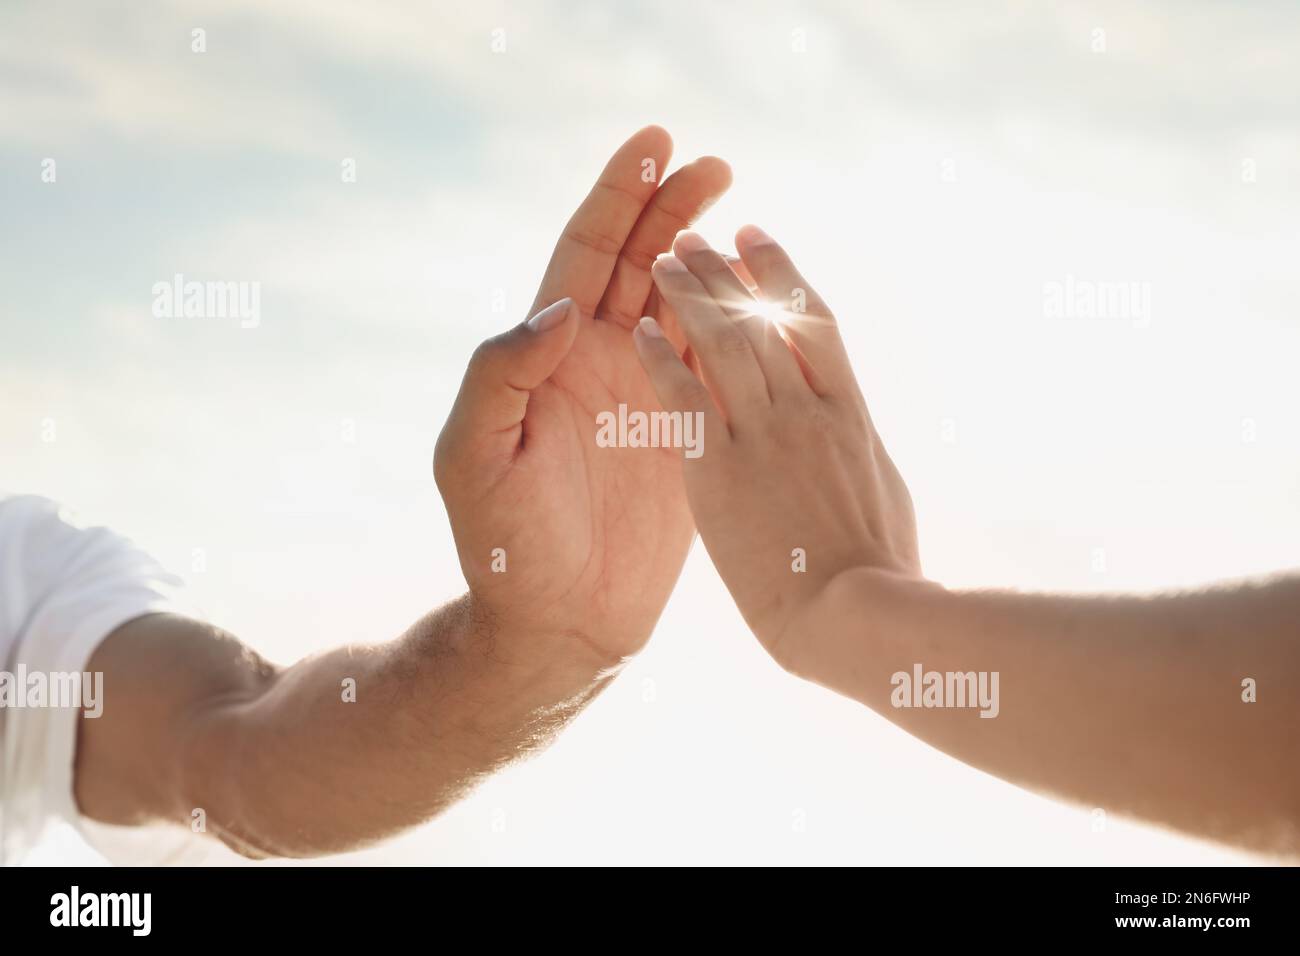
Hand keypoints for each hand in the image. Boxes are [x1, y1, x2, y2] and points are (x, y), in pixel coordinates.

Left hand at [434, 127, 731, 661]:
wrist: (557, 622)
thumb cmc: (503, 545)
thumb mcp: (474, 455)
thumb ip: (501, 374)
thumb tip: (560, 308)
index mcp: (549, 355)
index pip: (587, 253)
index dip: (618, 196)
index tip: (654, 145)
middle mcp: (599, 362)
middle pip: (643, 263)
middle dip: (676, 210)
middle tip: (719, 165)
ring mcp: (647, 397)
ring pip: (688, 308)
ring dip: (716, 262)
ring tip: (749, 224)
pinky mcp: (688, 437)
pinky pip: (721, 368)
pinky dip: (743, 329)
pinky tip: (769, 299)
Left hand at [632, 226, 921, 667]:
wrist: (856, 623)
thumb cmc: (883, 575)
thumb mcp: (888, 494)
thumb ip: (859, 449)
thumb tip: (852, 427)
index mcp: (850, 415)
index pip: (811, 321)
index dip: (780, 274)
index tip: (758, 240)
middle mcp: (806, 411)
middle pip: (757, 317)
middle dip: (723, 269)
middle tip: (699, 233)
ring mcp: (763, 437)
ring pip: (722, 343)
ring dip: (690, 296)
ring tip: (667, 258)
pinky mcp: (720, 471)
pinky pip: (684, 398)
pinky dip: (660, 359)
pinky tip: (638, 332)